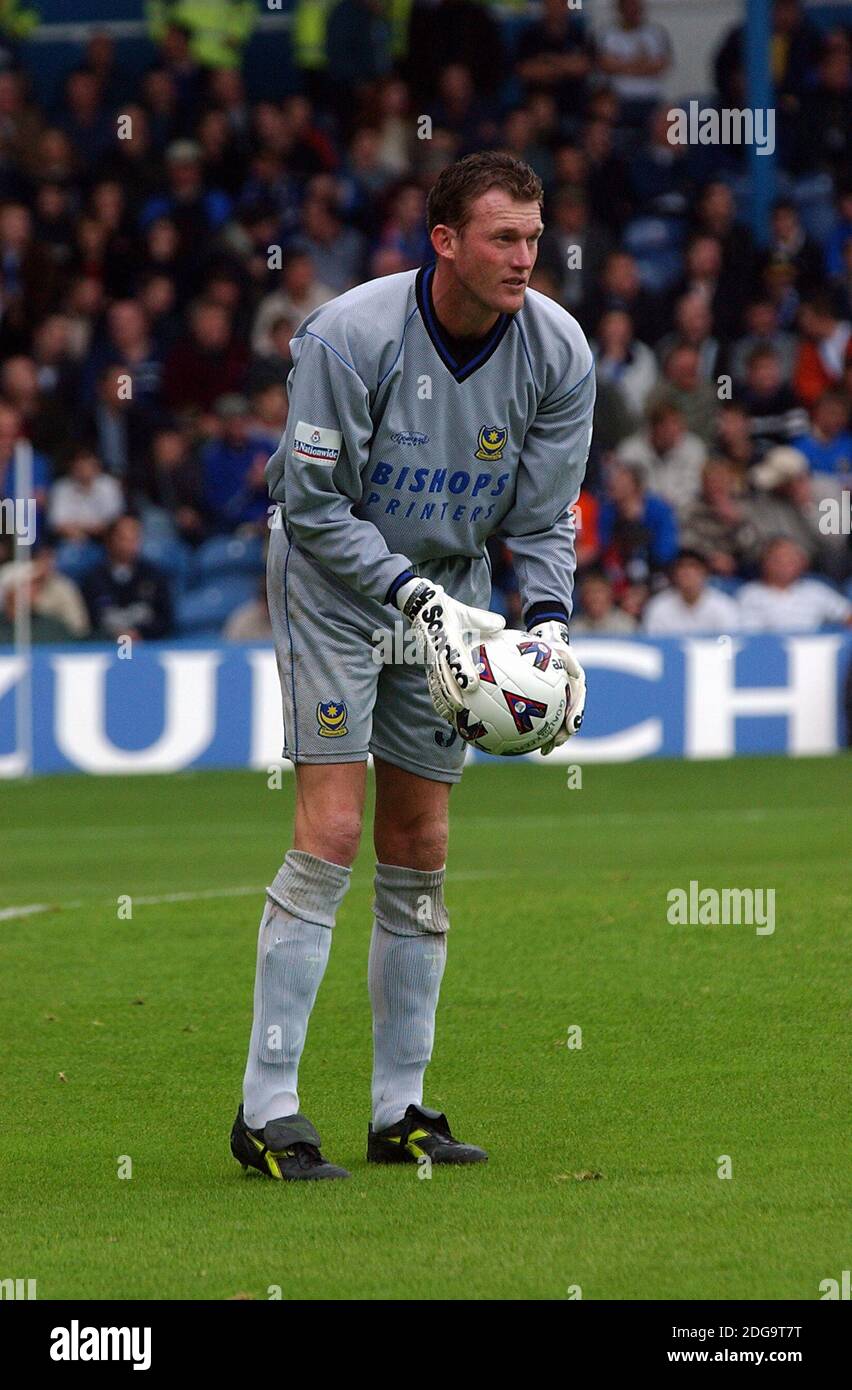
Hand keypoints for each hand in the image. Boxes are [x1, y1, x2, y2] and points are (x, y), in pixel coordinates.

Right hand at [395, 576, 504, 721]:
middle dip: (452, 695)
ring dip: (444, 700)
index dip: (462, 672)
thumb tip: (502, 624)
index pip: (454, 658)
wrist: (419, 607)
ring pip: (436, 684)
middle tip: (463, 710)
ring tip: (453, 716)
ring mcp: (430, 660)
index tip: (472, 685)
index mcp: (446, 638)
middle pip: (443, 677)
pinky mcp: (428, 665)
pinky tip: (446, 712)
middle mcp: (435, 652)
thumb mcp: (463, 611)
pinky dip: (438, 698)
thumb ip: (482, 619)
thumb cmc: (446, 610)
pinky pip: (432, 684)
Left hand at [528, 619, 585, 752]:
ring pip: (555, 725)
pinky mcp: (544, 706)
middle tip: (555, 745)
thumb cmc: (553, 648)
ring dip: (551, 739)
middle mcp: (569, 698)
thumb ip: (567, 657)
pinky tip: (521, 740)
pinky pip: (539, 720)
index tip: (571, 728)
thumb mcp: (562, 650)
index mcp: (576, 687)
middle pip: (568, 721)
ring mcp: (558, 703)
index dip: (575, 717)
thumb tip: (575, 670)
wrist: (546, 646)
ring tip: (543, 751)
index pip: (577, 704)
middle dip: (562, 735)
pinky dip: (534, 730)